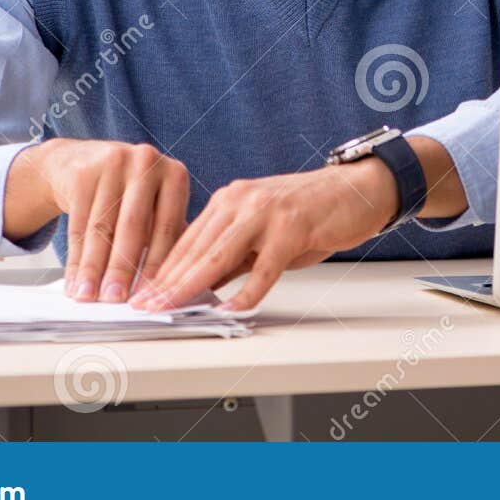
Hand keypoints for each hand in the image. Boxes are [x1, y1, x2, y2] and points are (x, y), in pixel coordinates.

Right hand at [6, 138, 189, 302]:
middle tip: (116, 301)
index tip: (151, 295)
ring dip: (93, 268)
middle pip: (133, 227)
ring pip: (102, 228)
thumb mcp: (154, 203)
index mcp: (175, 175)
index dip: (158, 265)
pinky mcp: (83, 172)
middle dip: (123, 269)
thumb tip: (170, 285)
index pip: (168, 228)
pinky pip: (78, 224)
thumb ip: (163, 235)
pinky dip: (75, 258)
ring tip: (88, 297)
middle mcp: (147, 163)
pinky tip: (74, 280)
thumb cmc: (128, 192)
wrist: (81, 161)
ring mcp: (114, 163)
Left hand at [130, 156, 397, 312]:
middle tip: (144, 308)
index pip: (186, 239)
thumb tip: (200, 285)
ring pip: (220, 256)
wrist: (358, 189)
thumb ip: (233, 255)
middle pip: (196, 249)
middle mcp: (243, 200)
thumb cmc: (312, 212)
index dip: (161, 270)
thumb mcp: (264, 232)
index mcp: (230, 199)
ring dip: (192, 287)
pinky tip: (232, 310)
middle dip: (166, 283)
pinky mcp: (293, 228)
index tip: (141, 295)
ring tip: (171, 310)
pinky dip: (247, 292)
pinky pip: (264, 268)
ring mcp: (267, 213)